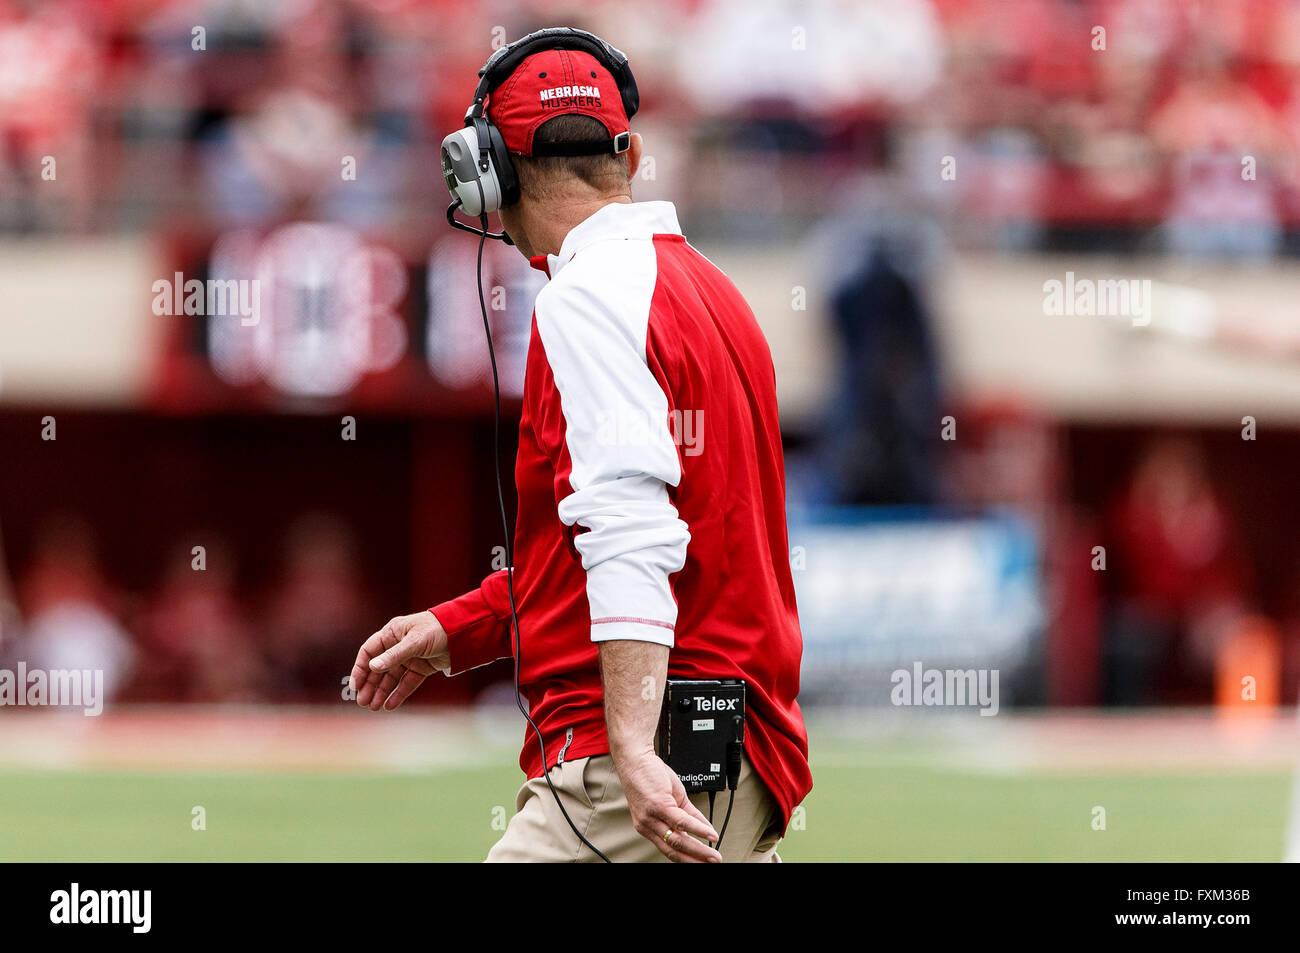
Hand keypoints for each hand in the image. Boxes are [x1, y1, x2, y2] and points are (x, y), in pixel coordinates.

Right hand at [350, 611, 449, 710]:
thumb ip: (394, 655)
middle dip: (370, 685)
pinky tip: (390, 706)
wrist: (463, 633)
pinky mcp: (422, 668)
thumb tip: (373, 667)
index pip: (369, 652)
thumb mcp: (414, 641)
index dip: (361, 668)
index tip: (355, 685)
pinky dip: (399, 694)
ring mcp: (410, 658)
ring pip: (391, 678)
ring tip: (374, 707)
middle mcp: (398, 646)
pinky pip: (407, 683)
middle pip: (379, 668)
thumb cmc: (437, 628)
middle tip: (362, 702)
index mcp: (392, 633)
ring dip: (382, 692)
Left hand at [614, 747, 720, 862]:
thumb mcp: (671, 799)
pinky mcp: (658, 805)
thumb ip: (689, 815)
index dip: (687, 859)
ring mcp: (652, 817)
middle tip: (713, 864)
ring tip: (714, 856)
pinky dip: (698, 830)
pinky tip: (709, 834)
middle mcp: (648, 826)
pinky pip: (681, 822)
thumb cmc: (649, 776)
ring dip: (699, 850)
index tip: (703, 864)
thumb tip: (706, 829)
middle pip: (674, 851)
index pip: (669, 850)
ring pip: (679, 840)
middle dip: (695, 860)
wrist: (635, 758)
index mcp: (649, 827)